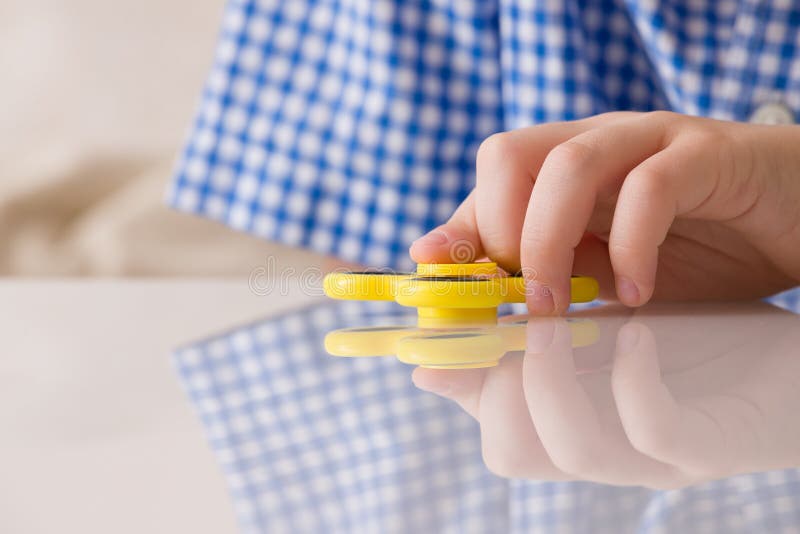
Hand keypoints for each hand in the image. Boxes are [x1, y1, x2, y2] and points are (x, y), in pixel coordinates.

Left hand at [410, 112, 799, 313]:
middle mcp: (598, 146)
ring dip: (548, 240)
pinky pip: (653, 184)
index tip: (440, 283)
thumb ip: (539, 282)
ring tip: (559, 306)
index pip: (488, 182)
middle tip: (521, 303)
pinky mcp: (706, 154)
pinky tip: (637, 292)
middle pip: (509, 155)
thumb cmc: (696, 252)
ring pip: (570, 162)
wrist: (793, 224)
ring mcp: (650, 143)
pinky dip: (632, 243)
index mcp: (564, 172)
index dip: (458, 231)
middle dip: (498, 233)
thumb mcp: (603, 277)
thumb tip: (452, 294)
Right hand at [411, 302, 799, 488]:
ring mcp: (658, 458)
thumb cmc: (699, 330)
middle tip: (511, 319)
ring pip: (575, 449)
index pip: (493, 427)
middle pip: (514, 450)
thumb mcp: (602, 318)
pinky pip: (653, 432)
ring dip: (551, 378)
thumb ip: (529, 325)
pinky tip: (639, 330)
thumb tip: (434, 344)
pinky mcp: (715, 446)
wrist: (791, 357)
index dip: (456, 378)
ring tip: (556, 320)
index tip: (442, 320)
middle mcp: (607, 447)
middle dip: (496, 382)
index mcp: (575, 420)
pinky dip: (632, 378)